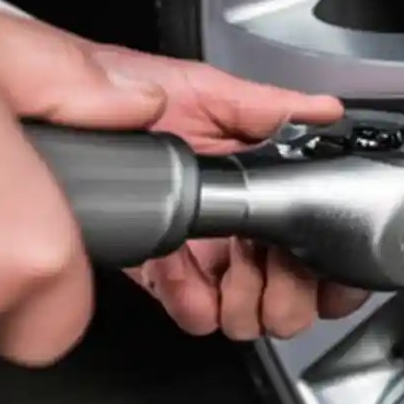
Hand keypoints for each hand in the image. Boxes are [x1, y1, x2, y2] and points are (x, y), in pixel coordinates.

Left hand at [89, 46, 370, 339]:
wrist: (71, 114)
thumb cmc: (136, 97)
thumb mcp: (207, 89)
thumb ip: (268, 105)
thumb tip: (324, 111)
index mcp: (262, 185)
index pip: (320, 243)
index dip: (332, 268)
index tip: (327, 268)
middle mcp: (240, 227)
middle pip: (293, 294)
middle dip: (288, 290)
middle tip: (271, 264)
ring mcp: (204, 255)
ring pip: (247, 314)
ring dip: (244, 299)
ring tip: (230, 266)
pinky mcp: (162, 275)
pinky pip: (193, 312)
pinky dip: (194, 301)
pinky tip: (184, 273)